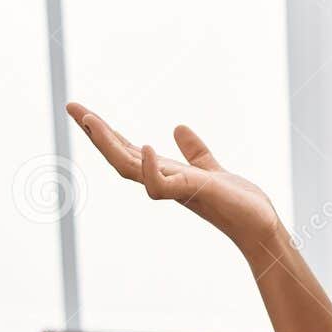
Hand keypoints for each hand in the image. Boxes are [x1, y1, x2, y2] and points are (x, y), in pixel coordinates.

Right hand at [66, 102, 281, 250]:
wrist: (259, 224)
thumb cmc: (236, 202)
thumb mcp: (209, 167)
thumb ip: (194, 151)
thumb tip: (178, 127)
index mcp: (165, 172)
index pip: (126, 149)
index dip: (104, 132)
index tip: (81, 111)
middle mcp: (164, 181)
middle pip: (119, 156)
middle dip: (95, 133)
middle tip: (72, 107)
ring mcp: (175, 188)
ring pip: (131, 169)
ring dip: (110, 145)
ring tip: (93, 121)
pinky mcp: (193, 193)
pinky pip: (163, 186)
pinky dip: (152, 168)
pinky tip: (146, 147)